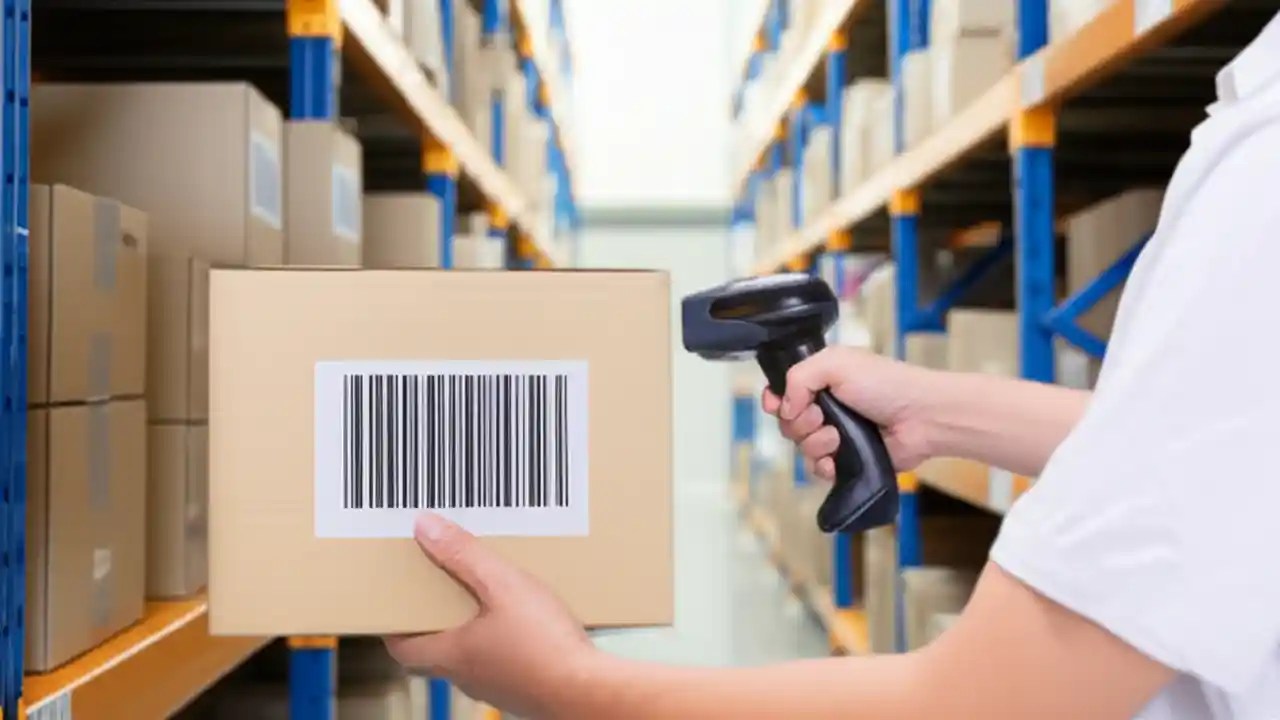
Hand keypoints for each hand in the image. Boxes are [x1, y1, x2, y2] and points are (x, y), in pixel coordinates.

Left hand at [384, 514, 597, 718]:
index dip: (394, 625)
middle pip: (436, 649)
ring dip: (472, 629)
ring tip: (486, 594)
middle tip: (442, 587)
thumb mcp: (503, 586)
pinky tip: (526, 620)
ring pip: (471, 656)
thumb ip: (464, 555)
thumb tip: (424, 528)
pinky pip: (504, 663)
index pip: (403, 647)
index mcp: (452, 655)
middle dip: (436, 618)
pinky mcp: (526, 689)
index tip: (394, 602)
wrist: (590, 691)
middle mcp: (468, 677)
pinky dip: (503, 641)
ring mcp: (499, 687)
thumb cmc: (544, 644)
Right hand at [762, 346, 938, 477]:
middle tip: (821, 416)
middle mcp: (826, 407)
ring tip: (838, 437)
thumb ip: (798, 377)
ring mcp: (836, 436)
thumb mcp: (836, 363)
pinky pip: (818, 469)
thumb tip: (783, 407)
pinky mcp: (846, 461)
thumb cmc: (885, 384)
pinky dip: (823, 466)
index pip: (782, 392)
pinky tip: (835, 460)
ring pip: (801, 447)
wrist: (922, 417)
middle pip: (787, 423)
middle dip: (799, 422)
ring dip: (815, 443)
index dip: (774, 400)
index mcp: (822, 380)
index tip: (776, 406)